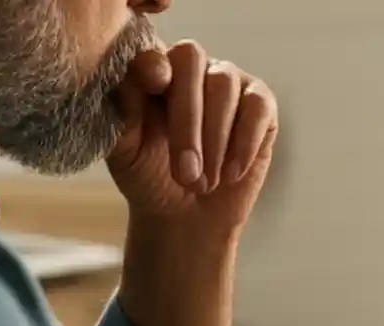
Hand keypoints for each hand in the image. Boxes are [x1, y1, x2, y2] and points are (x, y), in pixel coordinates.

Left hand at [107, 40, 278, 240]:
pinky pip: (258, 108)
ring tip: (204, 183)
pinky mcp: (260, 103)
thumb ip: (124, 113)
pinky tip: (231, 174)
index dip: (154, 64)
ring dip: (214, 140)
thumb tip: (130, 79)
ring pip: (224, 86)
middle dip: (187, 120)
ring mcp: (228, 81)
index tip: (156, 84)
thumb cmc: (151, 178)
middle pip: (191, 63)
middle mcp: (191, 68)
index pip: (153, 52)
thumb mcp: (127, 153)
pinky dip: (245, 144)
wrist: (186, 215)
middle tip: (185, 174)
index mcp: (152, 71)